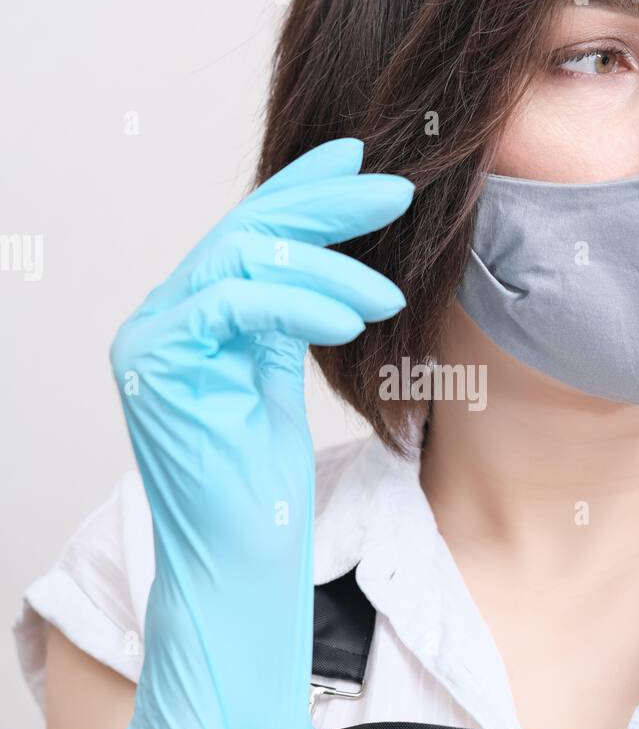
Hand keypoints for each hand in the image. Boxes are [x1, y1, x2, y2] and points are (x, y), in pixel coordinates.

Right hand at [109, 137, 412, 728]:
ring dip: (329, 267)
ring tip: (391, 298)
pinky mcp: (158, 365)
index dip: (302, 190)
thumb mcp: (279, 381)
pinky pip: (235, 303)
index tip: (358, 164)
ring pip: (243, 257)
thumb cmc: (264, 489)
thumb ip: (288, 315)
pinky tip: (353, 320)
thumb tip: (327, 259)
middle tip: (395, 190)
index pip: (248, 233)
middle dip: (325, 204)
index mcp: (193, 318)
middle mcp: (165, 318)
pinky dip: (299, 302)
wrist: (239, 565)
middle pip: (245, 230)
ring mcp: (153, 339)